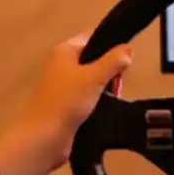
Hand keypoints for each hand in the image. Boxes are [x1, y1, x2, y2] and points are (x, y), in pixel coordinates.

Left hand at [15, 33, 132, 169]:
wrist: (44, 137)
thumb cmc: (67, 101)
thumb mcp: (94, 77)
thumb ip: (113, 61)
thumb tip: (128, 48)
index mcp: (64, 51)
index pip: (91, 37)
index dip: (110, 42)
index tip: (128, 54)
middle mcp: (60, 65)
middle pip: (92, 58)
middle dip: (109, 68)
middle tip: (122, 79)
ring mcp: (61, 86)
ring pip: (91, 79)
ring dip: (104, 86)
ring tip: (117, 94)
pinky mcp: (65, 104)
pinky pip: (86, 96)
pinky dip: (97, 99)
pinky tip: (108, 107)